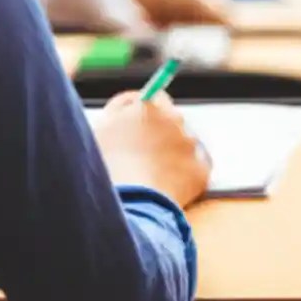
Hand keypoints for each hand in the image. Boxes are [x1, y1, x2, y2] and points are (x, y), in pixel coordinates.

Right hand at [95, 91, 210, 207]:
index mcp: (145, 107)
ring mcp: (190, 143)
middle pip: (171, 120)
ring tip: (152, 177)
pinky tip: (167, 188)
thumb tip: (125, 109)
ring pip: (184, 144)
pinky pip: (195, 168)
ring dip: (174, 155)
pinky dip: (185, 176)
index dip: (145, 113)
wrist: (131, 202)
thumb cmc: (106, 170)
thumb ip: (116, 116)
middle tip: (144, 155)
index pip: (152, 97)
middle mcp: (173, 118)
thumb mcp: (98, 135)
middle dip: (161, 133)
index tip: (141, 125)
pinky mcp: (202, 166)